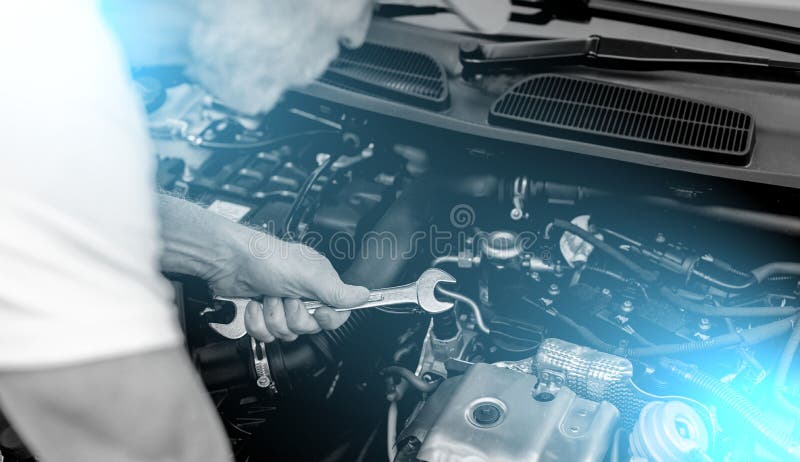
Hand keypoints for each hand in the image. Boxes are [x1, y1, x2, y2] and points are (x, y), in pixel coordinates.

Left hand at [157, 195, 368, 341]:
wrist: (228, 261)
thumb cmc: (266, 258)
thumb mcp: (308, 275)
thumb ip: (337, 291)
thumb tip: (364, 295)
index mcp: (319, 282)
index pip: (336, 313)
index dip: (326, 318)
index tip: (318, 310)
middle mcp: (303, 293)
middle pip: (310, 326)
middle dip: (293, 316)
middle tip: (286, 297)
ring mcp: (282, 304)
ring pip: (286, 332)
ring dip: (273, 317)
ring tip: (268, 297)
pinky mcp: (263, 312)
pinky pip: (266, 334)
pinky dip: (257, 321)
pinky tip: (255, 304)